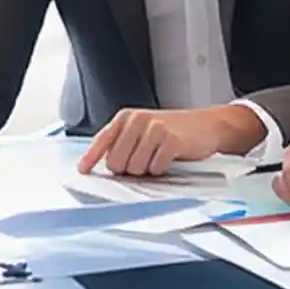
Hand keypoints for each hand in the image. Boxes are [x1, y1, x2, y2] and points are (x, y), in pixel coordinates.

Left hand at [77, 107, 241, 175]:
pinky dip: (162, 170)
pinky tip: (170, 158)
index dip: (91, 158)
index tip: (82, 171)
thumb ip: (124, 143)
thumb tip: (105, 166)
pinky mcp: (170, 140)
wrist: (207, 125)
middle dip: (128, 169)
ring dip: (146, 170)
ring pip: (134, 168)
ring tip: (158, 157)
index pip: (102, 140)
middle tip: (143, 161)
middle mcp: (137, 120)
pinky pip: (155, 168)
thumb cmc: (174, 131)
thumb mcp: (144, 130)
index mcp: (127, 117)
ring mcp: (154, 129)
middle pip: (116, 162)